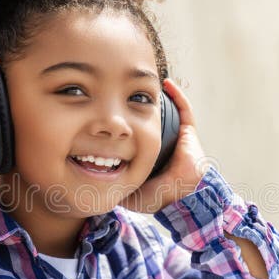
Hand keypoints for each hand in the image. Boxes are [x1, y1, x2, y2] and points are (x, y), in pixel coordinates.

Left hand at [119, 78, 207, 213]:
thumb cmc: (157, 196)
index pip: (138, 136)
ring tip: (145, 84)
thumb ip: (113, 189)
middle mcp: (164, 145)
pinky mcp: (188, 132)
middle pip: (151, 121)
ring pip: (167, 112)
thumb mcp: (129, 193)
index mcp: (151, 156)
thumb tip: (89, 188)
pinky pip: (184, 109)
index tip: (113, 115)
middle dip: (141, 105)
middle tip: (127, 92)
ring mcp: (177, 137)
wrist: (179, 195)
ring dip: (157, 98)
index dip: (128, 124)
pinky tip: (167, 83)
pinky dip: (177, 95)